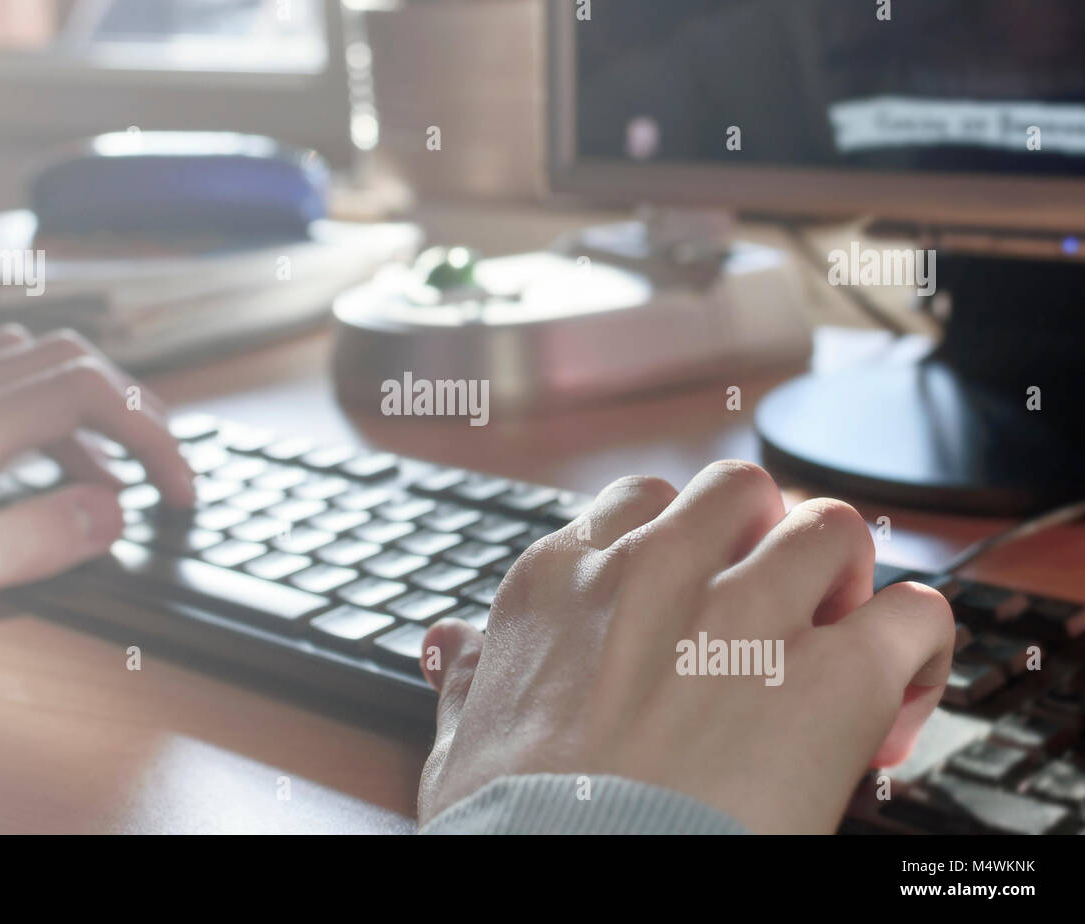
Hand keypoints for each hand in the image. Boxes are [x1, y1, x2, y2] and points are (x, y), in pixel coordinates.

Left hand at [0, 325, 193, 639]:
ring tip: (107, 480)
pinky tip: (33, 466)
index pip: (87, 390)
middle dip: (136, 410)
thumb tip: (109, 509)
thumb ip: (16, 546)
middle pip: (71, 358)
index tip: (178, 488)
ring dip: (91, 408)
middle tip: (162, 477)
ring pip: (33, 360)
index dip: (152, 431)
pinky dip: (41, 411)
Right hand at [418, 461, 953, 832]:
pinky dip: (916, 641)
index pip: (640, 505)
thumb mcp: (462, 741)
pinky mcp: (831, 677)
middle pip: (739, 490)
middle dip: (763, 533)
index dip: (681, 546)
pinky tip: (896, 684)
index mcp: (564, 582)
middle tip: (772, 598)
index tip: (696, 591)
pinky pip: (913, 612)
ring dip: (844, 574)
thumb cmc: (513, 828)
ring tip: (841, 631)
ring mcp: (746, 615)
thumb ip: (469, 677)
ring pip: (830, 526)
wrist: (574, 879)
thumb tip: (451, 643)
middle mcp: (656, 574)